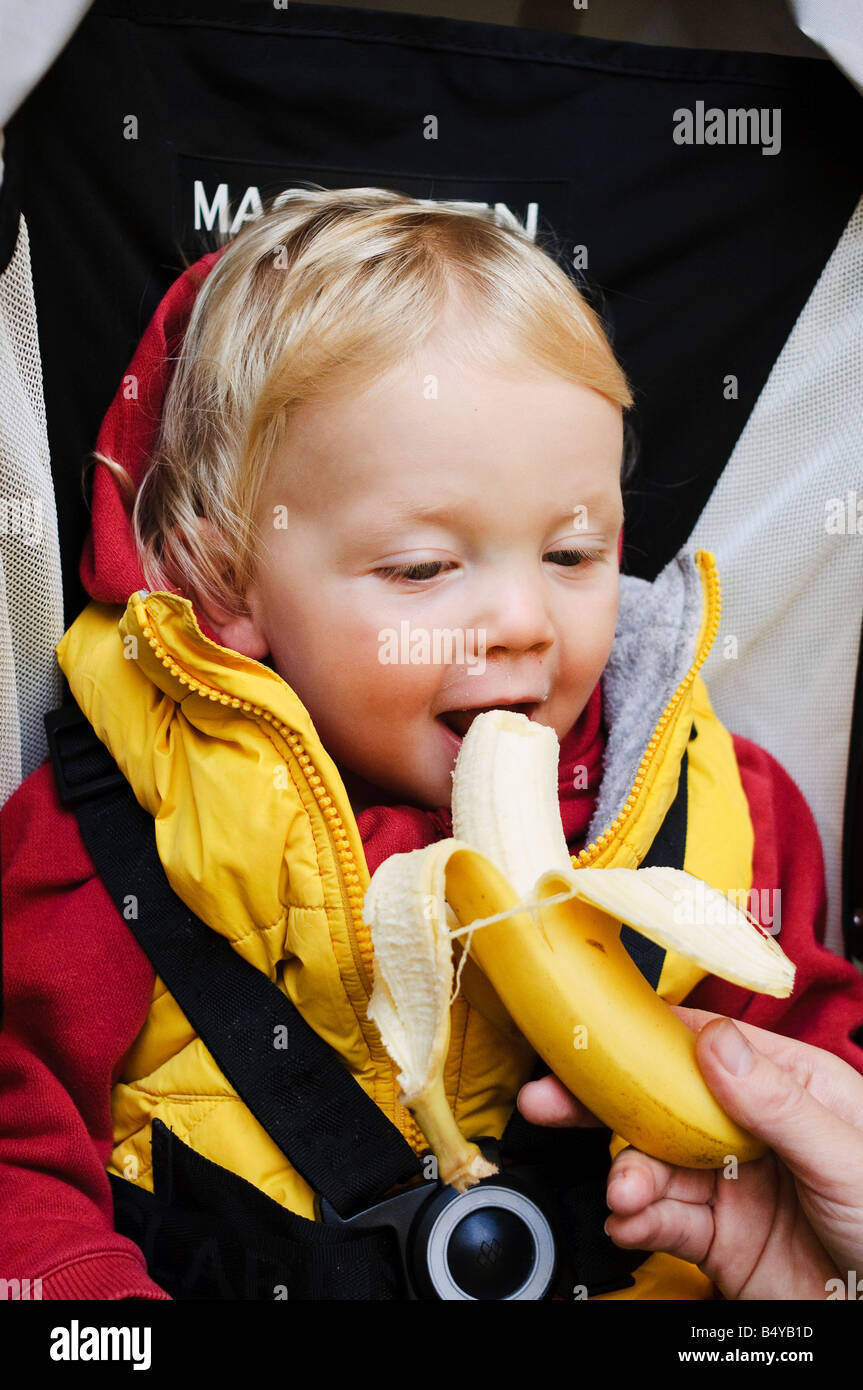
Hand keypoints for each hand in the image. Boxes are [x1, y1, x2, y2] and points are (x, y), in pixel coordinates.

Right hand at [517, 1005, 862, 1299]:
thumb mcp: (846, 1153)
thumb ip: (776, 1101)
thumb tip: (715, 1044)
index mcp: (788, 1085)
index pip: (705, 1046)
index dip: (648, 1041)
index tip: (598, 1040)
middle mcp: (751, 1127)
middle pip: (662, 1103)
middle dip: (603, 1103)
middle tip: (551, 1102)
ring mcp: (731, 1182)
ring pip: (655, 1164)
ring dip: (628, 1175)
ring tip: (624, 1194)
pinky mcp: (719, 1237)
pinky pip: (664, 1220)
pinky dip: (638, 1221)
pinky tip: (631, 1222)